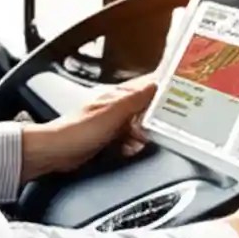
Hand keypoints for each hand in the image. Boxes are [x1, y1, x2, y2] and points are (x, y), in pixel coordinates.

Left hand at [19, 73, 157, 183]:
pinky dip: (132, 147)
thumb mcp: (113, 112)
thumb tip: (158, 84)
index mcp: (118, 93)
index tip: (182, 94)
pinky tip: (127, 150)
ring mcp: (113, 123)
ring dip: (142, 136)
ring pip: (141, 128)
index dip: (166, 87)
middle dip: (156, 121)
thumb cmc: (77, 130)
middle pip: (149, 109)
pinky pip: (130, 142)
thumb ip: (137, 98)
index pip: (149, 84)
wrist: (56, 152)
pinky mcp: (109, 139)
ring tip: (136, 142)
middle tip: (155, 129)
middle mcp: (117, 106)